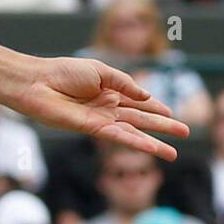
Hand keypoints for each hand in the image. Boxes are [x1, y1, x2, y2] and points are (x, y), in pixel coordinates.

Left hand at [9, 56, 189, 160]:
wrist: (38, 82)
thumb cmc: (64, 72)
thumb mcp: (101, 70)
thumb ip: (124, 83)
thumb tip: (146, 96)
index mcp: (111, 90)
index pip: (139, 101)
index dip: (156, 107)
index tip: (172, 113)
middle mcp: (109, 107)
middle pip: (142, 119)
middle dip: (163, 126)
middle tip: (186, 133)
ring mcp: (102, 119)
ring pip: (134, 133)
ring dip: (154, 143)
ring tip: (173, 153)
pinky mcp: (92, 129)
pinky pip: (118, 137)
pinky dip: (135, 142)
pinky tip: (150, 148)